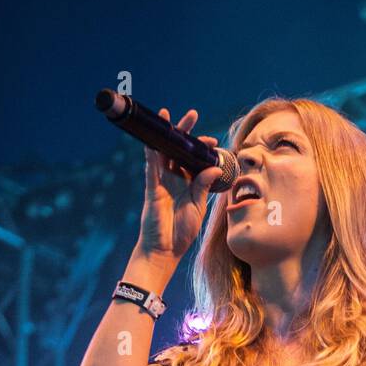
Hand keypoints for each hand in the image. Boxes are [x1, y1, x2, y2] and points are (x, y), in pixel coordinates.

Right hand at [135, 107, 225, 263]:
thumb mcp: (197, 207)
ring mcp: (161, 181)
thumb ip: (203, 186)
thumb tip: (215, 168)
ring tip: (167, 115)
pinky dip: (151, 153)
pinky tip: (153, 140)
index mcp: (188, 183)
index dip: (201, 148)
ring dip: (165, 135)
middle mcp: (174, 178)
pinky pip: (150, 167)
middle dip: (184, 132)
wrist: (166, 249)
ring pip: (162, 153)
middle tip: (192, 115)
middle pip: (178, 150)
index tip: (212, 141)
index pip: (194, 159)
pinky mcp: (152, 188)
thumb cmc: (182, 231)